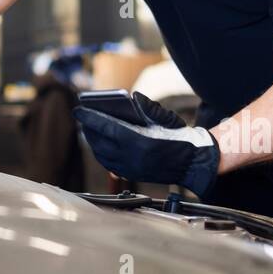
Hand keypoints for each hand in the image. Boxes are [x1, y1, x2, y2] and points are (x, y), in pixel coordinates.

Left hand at [73, 93, 219, 196]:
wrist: (194, 162)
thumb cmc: (180, 137)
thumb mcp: (166, 117)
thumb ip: (147, 106)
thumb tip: (132, 98)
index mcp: (140, 142)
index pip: (108, 128)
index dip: (91, 118)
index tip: (78, 109)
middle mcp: (133, 158)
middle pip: (101, 142)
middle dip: (89, 128)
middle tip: (82, 116)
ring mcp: (132, 169)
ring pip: (103, 155)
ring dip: (93, 141)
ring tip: (88, 128)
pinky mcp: (133, 175)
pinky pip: (110, 164)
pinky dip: (101, 153)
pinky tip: (100, 143)